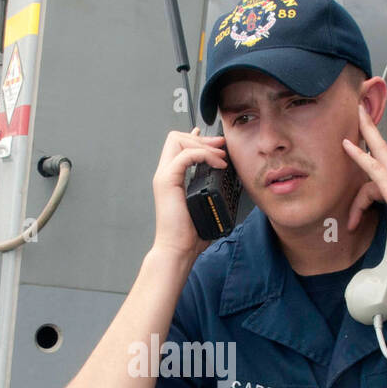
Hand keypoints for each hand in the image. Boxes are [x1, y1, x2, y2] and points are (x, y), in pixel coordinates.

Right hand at [151, 127, 229, 261]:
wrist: (178, 249)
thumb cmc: (189, 233)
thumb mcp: (203, 204)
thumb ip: (207, 189)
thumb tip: (222, 180)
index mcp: (172, 178)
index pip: (178, 146)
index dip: (197, 140)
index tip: (217, 145)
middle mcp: (165, 174)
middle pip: (176, 137)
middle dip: (201, 138)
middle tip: (220, 145)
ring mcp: (164, 176)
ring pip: (178, 140)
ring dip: (204, 145)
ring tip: (221, 156)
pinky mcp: (167, 181)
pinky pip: (185, 156)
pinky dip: (204, 155)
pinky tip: (218, 165)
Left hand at [341, 103, 386, 275]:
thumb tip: (376, 213)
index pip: (386, 158)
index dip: (374, 143)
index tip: (365, 130)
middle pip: (382, 145)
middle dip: (368, 125)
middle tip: (357, 106)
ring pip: (374, 156)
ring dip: (357, 148)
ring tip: (343, 144)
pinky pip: (372, 167)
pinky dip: (359, 155)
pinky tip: (347, 146)